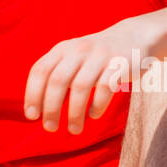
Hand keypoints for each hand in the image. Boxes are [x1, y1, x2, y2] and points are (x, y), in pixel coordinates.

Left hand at [23, 17, 164, 134]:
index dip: (32, 93)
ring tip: (74, 130)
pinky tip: (94, 115)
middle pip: (58, 81)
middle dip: (51, 107)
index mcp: (62, 49)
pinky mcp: (119, 64)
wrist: (134, 37)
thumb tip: (36, 109)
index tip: (31, 116)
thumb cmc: (96, 58)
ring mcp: (99, 56)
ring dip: (75, 112)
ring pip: (81, 87)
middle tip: (50, 128)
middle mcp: (78, 50)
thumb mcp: (72, 59)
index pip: (40, 70)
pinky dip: (97, 105)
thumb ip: (56, 77)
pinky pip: (105, 88)